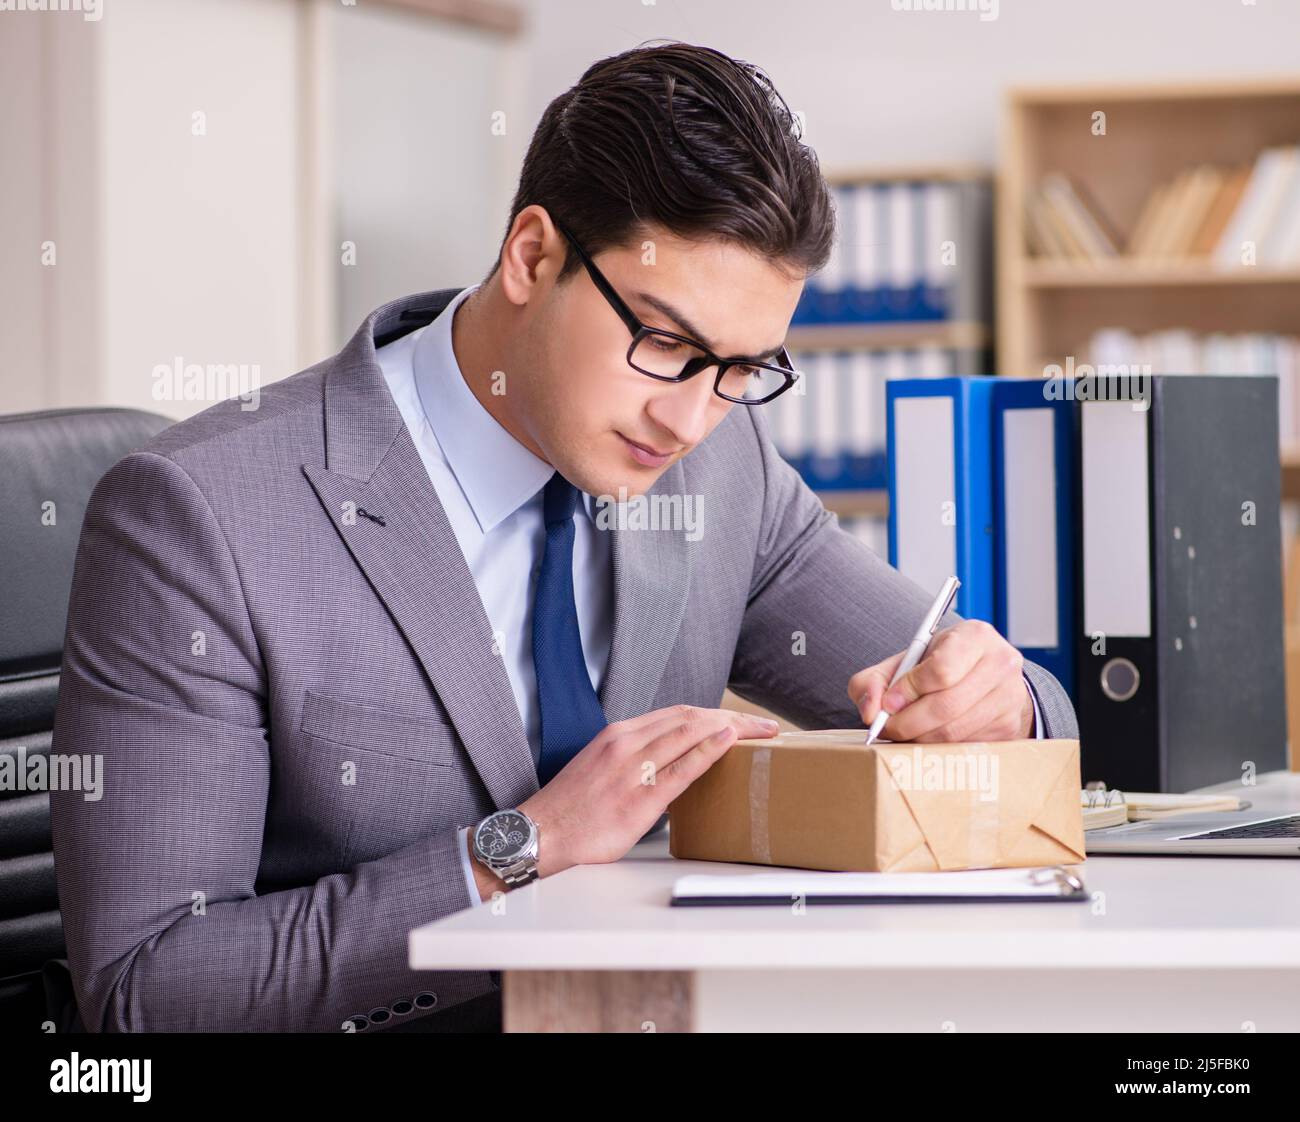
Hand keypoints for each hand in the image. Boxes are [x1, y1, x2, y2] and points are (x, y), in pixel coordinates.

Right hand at [517, 705, 780, 876]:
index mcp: (618, 735)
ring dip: (732, 729)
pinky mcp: (639, 797)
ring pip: (690, 733)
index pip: (677, 713)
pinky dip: (709, 750)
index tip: (740, 721)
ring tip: (762, 733)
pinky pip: (682, 768)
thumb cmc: (571, 810)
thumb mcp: (601, 768)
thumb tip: (670, 769)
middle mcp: (626, 743)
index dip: (714, 713)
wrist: (541, 834)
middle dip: (733, 718)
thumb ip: (635, 761)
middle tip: (764, 726)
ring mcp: (633, 768)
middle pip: (691, 717)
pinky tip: (730, 742)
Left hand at [847, 619, 1032, 742]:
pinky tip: (928, 736)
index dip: (908, 691)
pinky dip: (939, 747)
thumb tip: (870, 711)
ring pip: (954, 731)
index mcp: (975, 636)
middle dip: (908, 722)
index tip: (888, 703)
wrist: (988, 678)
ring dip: (920, 738)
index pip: (941, 670)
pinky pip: (965, 747)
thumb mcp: (907, 661)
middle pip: (947, 706)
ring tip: (905, 731)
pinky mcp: (1009, 727)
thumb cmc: (942, 666)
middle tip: (888, 727)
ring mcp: (1009, 697)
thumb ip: (874, 680)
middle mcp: (1000, 663)